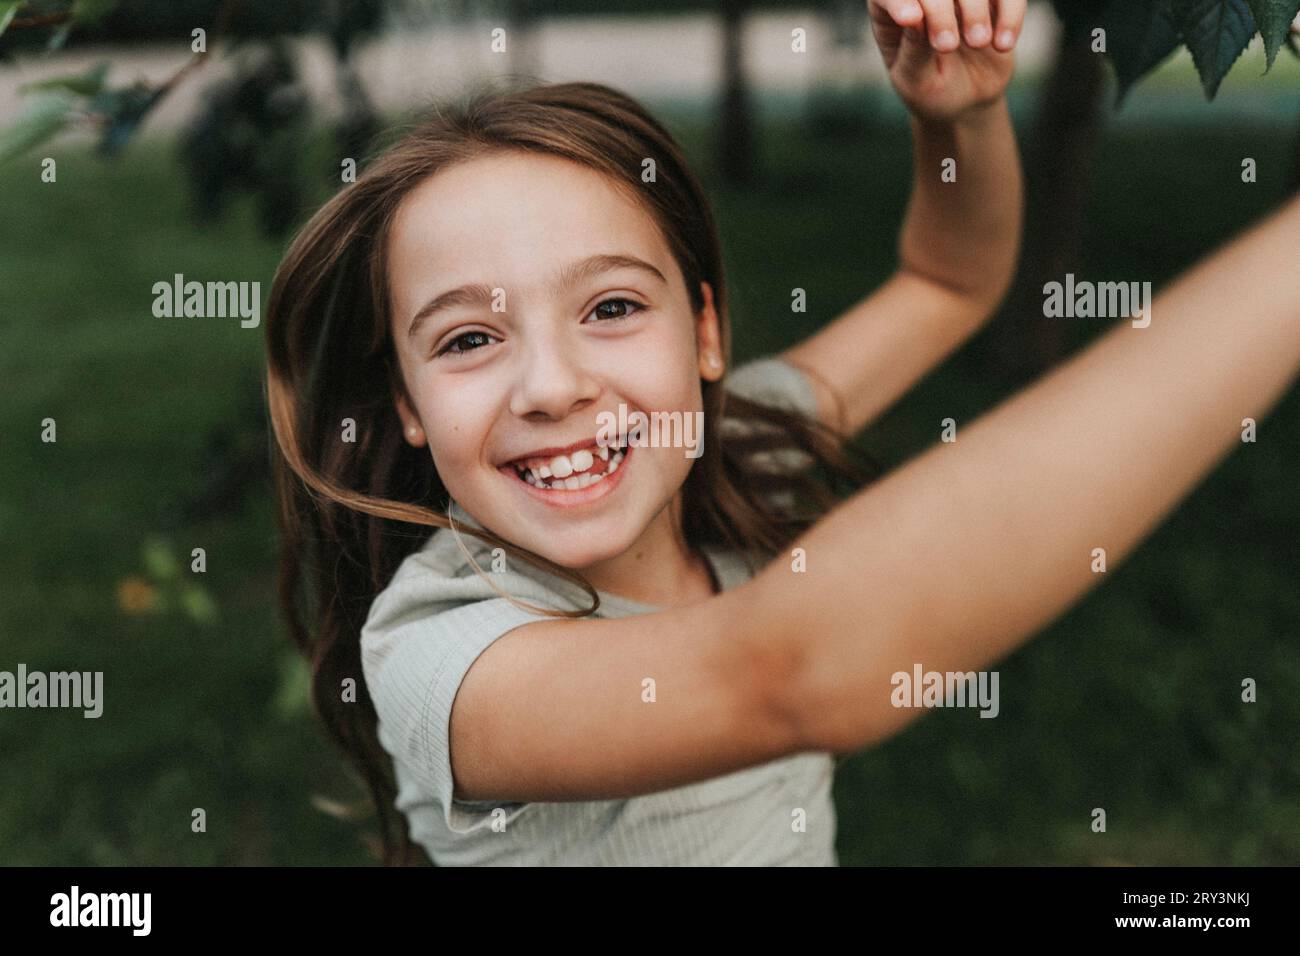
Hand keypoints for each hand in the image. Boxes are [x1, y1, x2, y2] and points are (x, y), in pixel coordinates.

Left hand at [868, 0, 1024, 122]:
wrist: (967, 102)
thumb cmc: (932, 91)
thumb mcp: (917, 80)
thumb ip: (914, 50)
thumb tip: (915, 17)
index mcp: (892, 13)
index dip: (898, 0)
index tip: (911, 19)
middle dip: (939, 9)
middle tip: (947, 45)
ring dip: (975, 9)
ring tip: (977, 43)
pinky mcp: (994, 1)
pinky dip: (1010, 14)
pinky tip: (1002, 44)